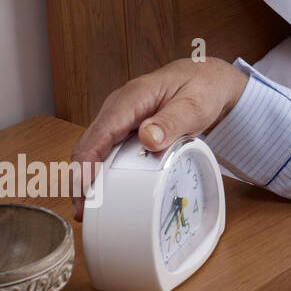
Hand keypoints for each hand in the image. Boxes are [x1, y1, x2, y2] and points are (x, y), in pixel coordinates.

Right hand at [70, 57, 248, 221]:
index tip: (84, 187)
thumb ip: (172, 121)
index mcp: (133, 97)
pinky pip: (107, 151)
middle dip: (81, 177)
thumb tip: (147, 139)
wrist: (208, 80)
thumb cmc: (203, 89)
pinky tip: (103, 192)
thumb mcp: (195, 105)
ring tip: (89, 209)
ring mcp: (120, 118)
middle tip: (84, 211)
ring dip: (88, 178)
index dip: (88, 160)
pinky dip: (101, 171)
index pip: (102, 131)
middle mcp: (119, 107)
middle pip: (89, 143)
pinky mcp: (125, 128)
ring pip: (94, 149)